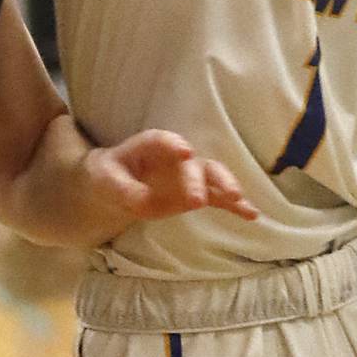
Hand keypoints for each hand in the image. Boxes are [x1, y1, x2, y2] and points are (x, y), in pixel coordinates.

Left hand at [80, 130, 258, 225]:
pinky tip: (252, 214)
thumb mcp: (103, 179)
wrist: (113, 185)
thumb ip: (122, 188)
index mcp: (149, 146)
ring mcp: (188, 175)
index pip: (161, 142)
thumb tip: (142, 202)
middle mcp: (175, 157)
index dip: (173, 144)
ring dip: (225, 185)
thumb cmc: (107, 175)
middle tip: (198, 199)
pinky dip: (235, 206)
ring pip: (212, 175)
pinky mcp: (196, 193)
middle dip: (197, 178)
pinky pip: (218, 198)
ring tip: (237, 199)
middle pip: (192, 163)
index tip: (186, 152)